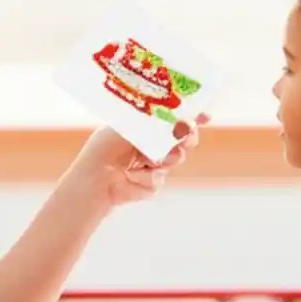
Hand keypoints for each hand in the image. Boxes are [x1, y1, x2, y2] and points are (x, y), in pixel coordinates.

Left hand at [65, 114, 208, 208]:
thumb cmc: (105, 146)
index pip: (177, 120)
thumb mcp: (132, 126)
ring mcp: (156, 166)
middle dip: (188, 137)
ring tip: (147, 159)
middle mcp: (155, 145)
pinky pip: (159, 179)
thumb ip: (156, 123)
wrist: (94, 177)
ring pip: (176, 159)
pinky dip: (144, 176)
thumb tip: (180, 121)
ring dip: (164, 157)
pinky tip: (130, 175)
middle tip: (185, 134)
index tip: (206, 116)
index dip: (194, 117)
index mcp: (149, 128)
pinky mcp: (152, 185)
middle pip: (185, 139)